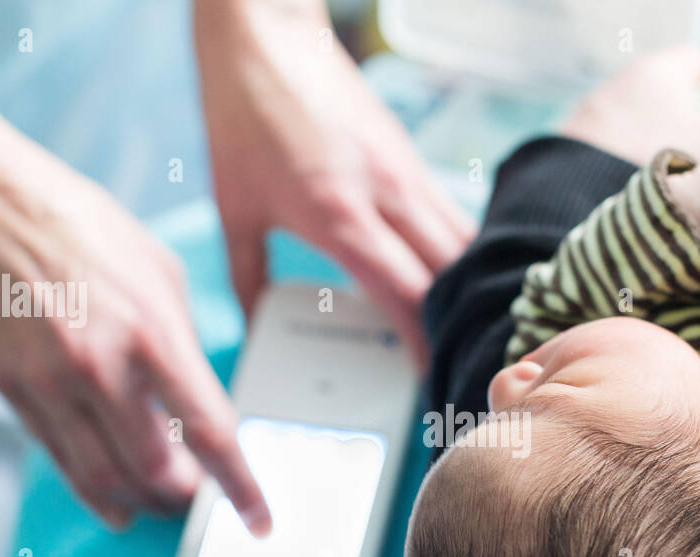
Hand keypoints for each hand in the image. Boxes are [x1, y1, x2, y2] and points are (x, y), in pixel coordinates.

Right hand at [0, 104, 270, 533]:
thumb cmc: (85, 230)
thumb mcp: (162, 277)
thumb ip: (184, 345)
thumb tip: (197, 400)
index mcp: (153, 333)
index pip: (208, 431)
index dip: (238, 486)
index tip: (258, 520)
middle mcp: (101, 366)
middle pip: (155, 472)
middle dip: (185, 499)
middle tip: (201, 502)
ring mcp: (51, 383)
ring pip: (104, 480)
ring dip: (140, 505)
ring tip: (161, 506)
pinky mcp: (12, 390)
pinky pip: (60, 461)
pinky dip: (93, 489)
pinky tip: (114, 499)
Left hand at [195, 1, 472, 365]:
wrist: (264, 34)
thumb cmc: (242, 115)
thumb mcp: (231, 208)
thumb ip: (246, 277)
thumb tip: (255, 329)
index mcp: (337, 215)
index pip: (407, 295)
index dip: (428, 344)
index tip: (430, 378)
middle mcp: (385, 194)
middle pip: (450, 278)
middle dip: (458, 328)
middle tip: (453, 367)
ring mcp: (405, 173)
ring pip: (463, 247)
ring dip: (467, 292)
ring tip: (460, 334)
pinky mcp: (411, 159)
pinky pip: (453, 219)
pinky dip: (459, 258)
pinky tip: (451, 283)